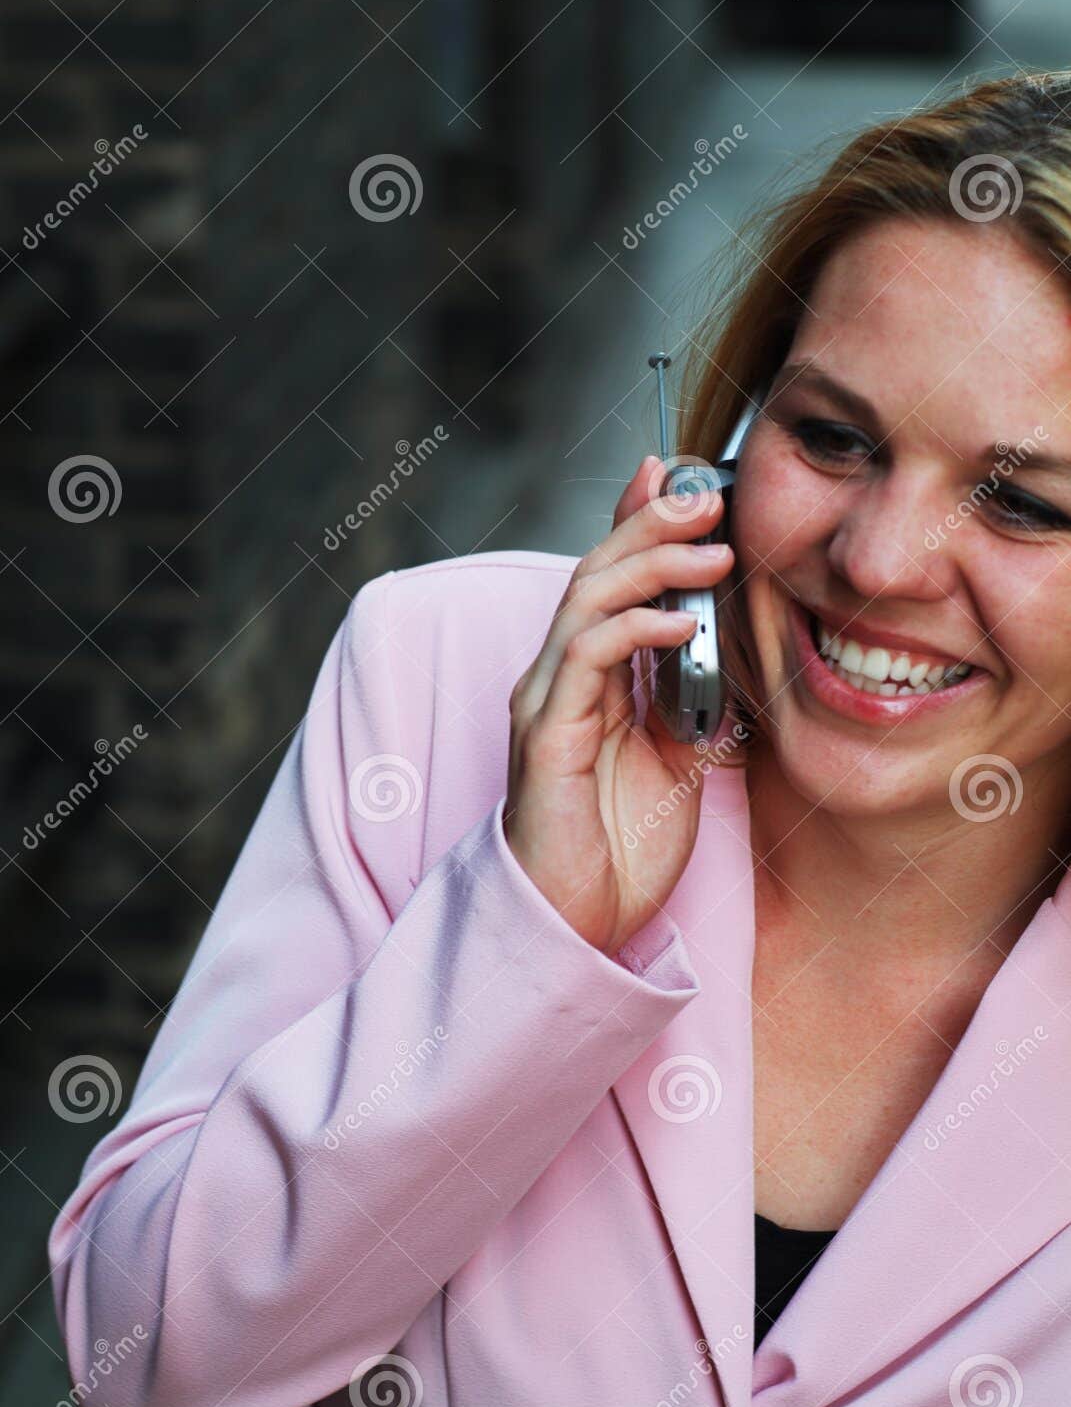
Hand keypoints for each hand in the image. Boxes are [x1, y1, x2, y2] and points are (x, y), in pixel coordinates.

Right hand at [503, 454, 733, 957]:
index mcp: (588, 681)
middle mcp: (558, 680)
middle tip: (705, 491)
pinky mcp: (548, 737)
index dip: (638, 523)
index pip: (610, 581)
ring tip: (711, 544)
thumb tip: (731, 660)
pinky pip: (586, 659)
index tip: (682, 478)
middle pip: (595, 572)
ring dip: (650, 563)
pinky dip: (633, 628)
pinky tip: (681, 619)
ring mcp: (547, 703)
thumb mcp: (678, 764)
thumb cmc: (617, 852)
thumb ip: (693, 706)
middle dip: (650, 524)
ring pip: (586, 601)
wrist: (575, 928)